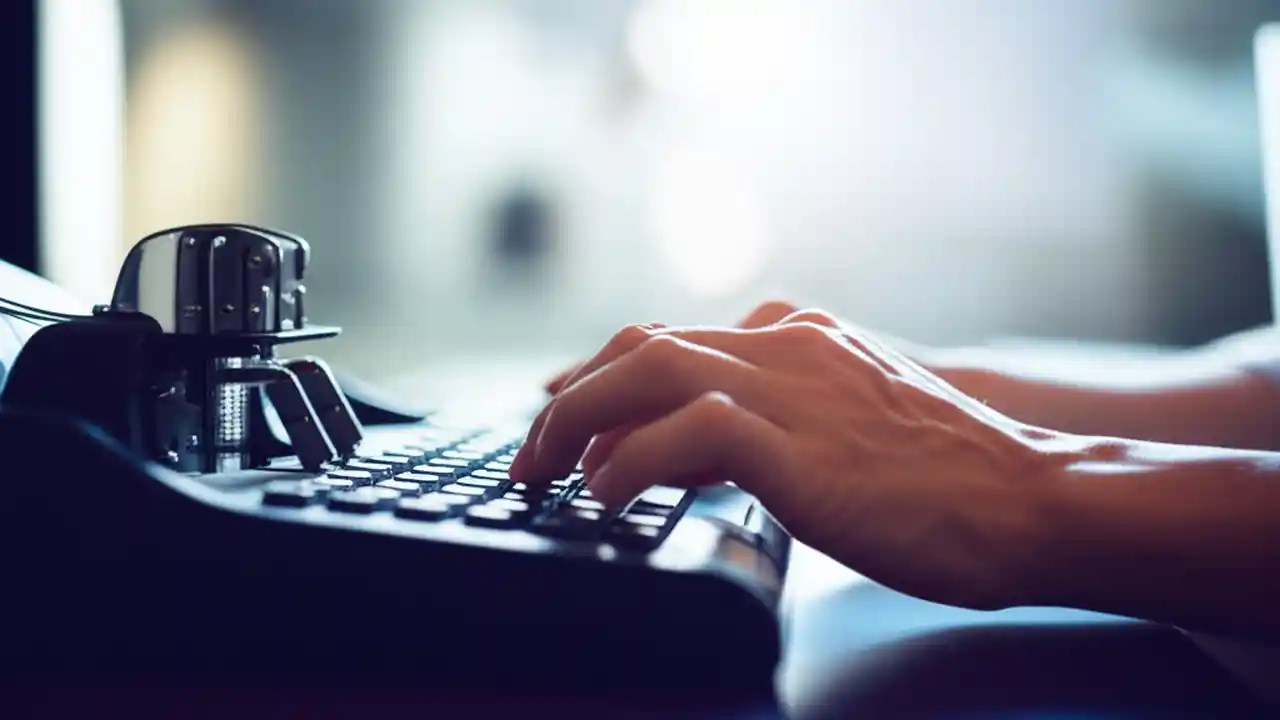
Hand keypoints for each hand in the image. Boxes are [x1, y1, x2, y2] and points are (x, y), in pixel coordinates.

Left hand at [511, 308, 1072, 609]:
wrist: (1033, 499)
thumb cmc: (951, 480)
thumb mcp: (852, 426)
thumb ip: (783, 418)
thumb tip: (704, 449)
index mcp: (799, 340)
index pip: (671, 339)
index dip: (601, 371)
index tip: (559, 404)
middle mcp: (786, 347)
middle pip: (641, 346)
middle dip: (571, 396)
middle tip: (532, 452)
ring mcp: (792, 389)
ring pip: (648, 371)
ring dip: (579, 420)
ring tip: (544, 471)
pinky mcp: (800, 444)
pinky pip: (685, 434)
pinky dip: (631, 460)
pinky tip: (606, 495)